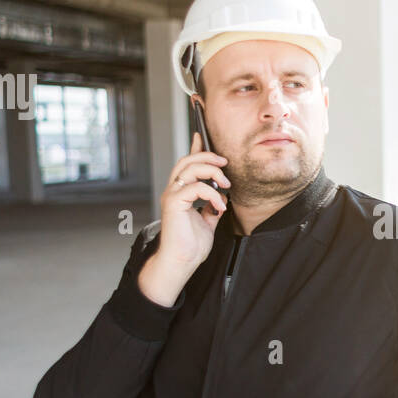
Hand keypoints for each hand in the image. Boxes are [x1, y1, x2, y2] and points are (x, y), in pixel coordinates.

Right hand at [138, 132, 229, 305]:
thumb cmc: (191, 245)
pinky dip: (212, 193)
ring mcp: (171, 195)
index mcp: (181, 192)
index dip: (195, 147)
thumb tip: (221, 197)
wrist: (182, 262)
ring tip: (226, 185)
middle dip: (208, 156)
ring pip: (190, 168)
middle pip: (188, 160)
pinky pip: (195, 187)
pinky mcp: (173, 203)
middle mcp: (173, 190)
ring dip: (212, 171)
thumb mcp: (207, 221)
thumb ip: (211, 207)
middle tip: (225, 163)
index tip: (203, 135)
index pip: (187, 163)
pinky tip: (220, 206)